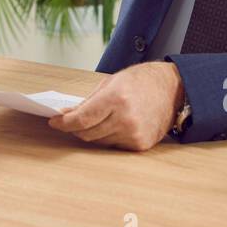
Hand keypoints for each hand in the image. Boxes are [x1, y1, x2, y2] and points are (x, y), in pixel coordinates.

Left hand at [48, 62, 184, 150]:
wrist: (172, 89)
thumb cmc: (140, 81)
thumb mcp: (111, 83)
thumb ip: (88, 102)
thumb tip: (66, 115)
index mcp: (116, 98)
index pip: (82, 119)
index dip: (64, 123)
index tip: (54, 122)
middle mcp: (125, 119)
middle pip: (87, 134)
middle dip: (75, 128)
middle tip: (69, 121)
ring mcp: (134, 134)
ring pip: (99, 141)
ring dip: (92, 133)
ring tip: (95, 120)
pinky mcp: (141, 145)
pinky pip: (114, 145)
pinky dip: (108, 137)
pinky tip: (112, 125)